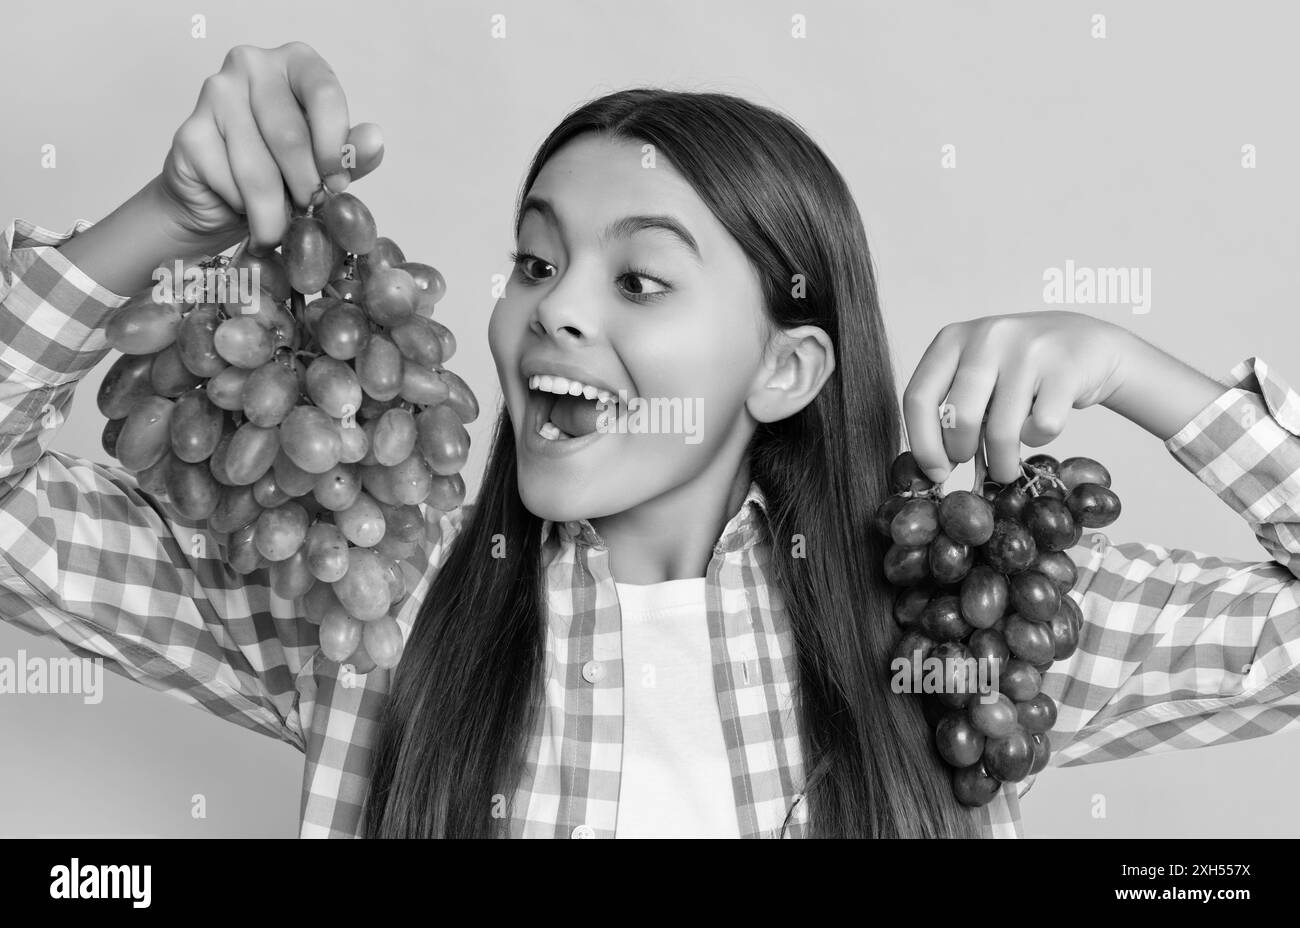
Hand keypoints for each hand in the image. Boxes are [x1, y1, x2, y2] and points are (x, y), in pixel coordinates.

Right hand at [156, 42, 384, 253]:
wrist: (220, 199)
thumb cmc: (280, 172)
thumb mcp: (326, 163)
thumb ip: (351, 153)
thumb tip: (373, 139)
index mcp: (295, 63)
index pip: (324, 93)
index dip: (334, 147)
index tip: (337, 182)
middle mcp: (251, 65)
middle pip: (290, 138)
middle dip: (304, 189)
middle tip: (307, 210)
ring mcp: (215, 94)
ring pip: (258, 170)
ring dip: (275, 213)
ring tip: (278, 224)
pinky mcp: (190, 132)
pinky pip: (230, 184)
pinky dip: (244, 211)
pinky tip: (242, 207)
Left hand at [902, 311, 1131, 484]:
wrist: (1089, 344)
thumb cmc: (1022, 369)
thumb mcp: (978, 373)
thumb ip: (952, 406)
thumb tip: (931, 467)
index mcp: (952, 338)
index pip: (918, 397)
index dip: (923, 444)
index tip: (935, 473)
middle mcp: (987, 336)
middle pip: (958, 418)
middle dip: (962, 454)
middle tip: (976, 465)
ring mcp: (1027, 349)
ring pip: (1000, 431)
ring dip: (1002, 463)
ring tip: (1006, 467)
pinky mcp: (1065, 367)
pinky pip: (1041, 428)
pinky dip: (1039, 440)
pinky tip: (1041, 425)